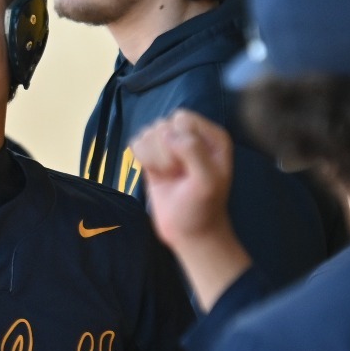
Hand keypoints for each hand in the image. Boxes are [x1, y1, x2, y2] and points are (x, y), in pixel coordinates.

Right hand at [132, 110, 235, 247]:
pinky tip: (156, 174)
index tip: (186, 166)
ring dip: (153, 158)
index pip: (182, 119)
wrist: (188, 231)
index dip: (178, 141)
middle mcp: (192, 135)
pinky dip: (142, 159)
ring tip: (168, 176)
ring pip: (148, 132)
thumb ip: (193, 151)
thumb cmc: (203, 207)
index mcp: (212, 137)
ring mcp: (171, 144)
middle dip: (165, 152)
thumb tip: (167, 133)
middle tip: (178, 174)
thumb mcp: (207, 182)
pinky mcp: (154, 155)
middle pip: (163, 125)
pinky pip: (137, 142)